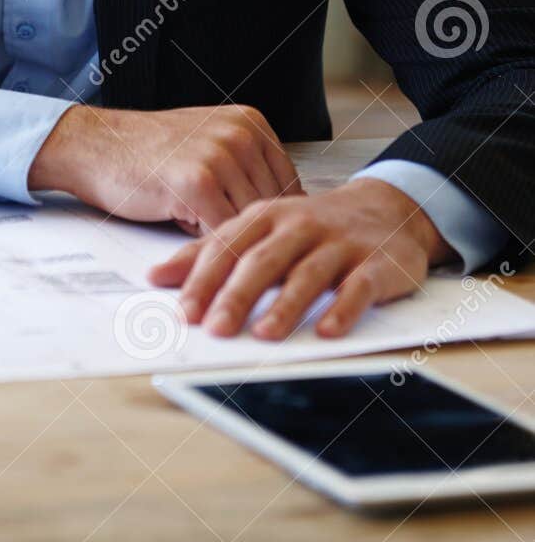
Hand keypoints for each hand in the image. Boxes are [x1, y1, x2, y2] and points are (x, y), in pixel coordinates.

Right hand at [28, 102, 301, 229]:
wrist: (96, 145)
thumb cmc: (147, 152)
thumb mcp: (208, 145)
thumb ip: (245, 171)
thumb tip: (284, 216)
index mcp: (251, 123)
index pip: (289, 185)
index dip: (279, 221)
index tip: (272, 246)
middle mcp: (241, 135)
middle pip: (274, 208)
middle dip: (259, 238)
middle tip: (248, 262)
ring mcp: (220, 156)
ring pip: (250, 224)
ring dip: (234, 246)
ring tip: (217, 254)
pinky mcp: (197, 183)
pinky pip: (222, 234)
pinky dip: (213, 250)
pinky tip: (194, 246)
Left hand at [148, 177, 454, 339]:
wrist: (385, 207)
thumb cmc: (311, 226)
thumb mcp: (259, 229)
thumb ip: (210, 252)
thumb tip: (157, 277)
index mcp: (266, 216)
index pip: (228, 246)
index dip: (204, 278)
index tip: (184, 311)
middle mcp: (300, 225)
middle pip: (264, 259)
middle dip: (237, 294)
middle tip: (216, 328)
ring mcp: (340, 243)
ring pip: (308, 273)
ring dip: (285, 305)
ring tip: (264, 334)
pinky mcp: (376, 262)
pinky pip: (359, 286)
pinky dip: (342, 309)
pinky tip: (326, 331)